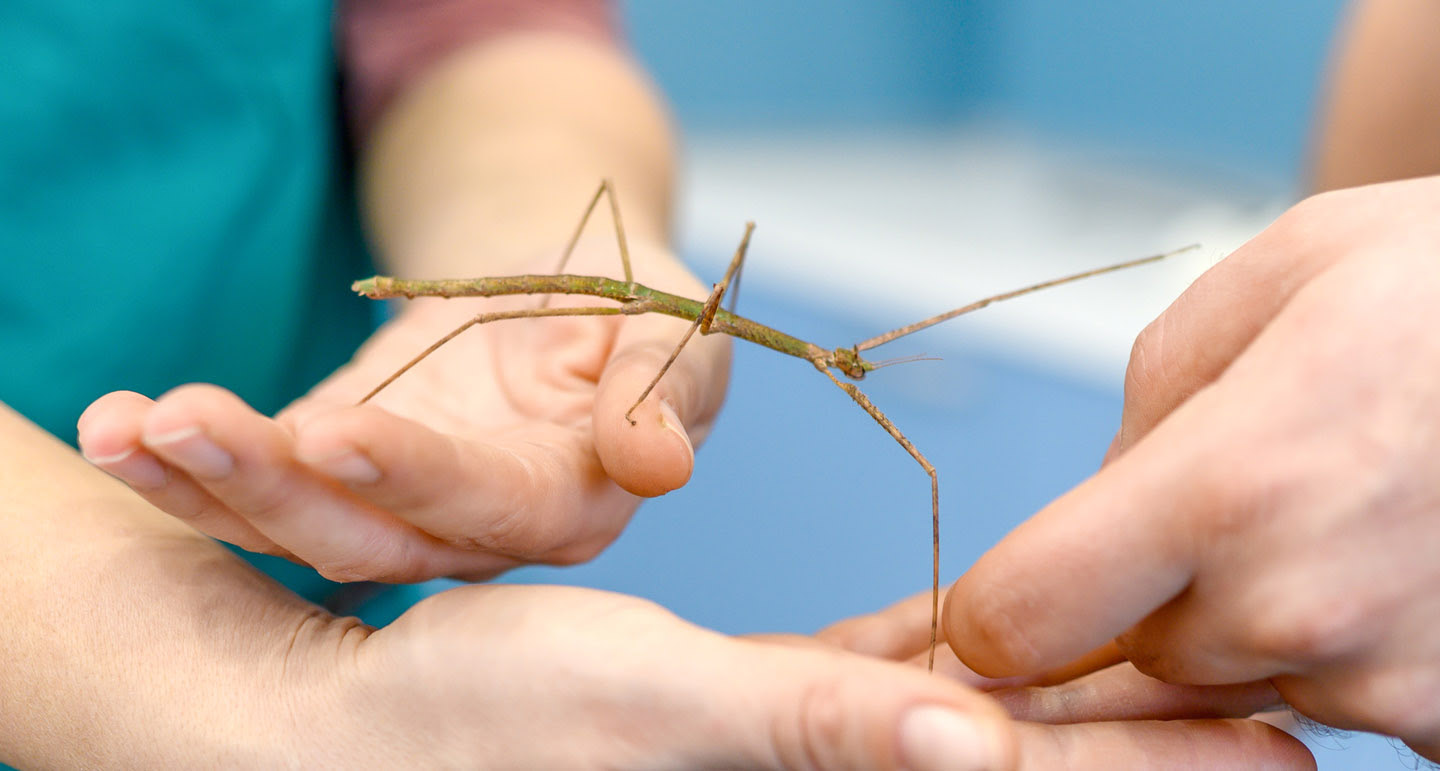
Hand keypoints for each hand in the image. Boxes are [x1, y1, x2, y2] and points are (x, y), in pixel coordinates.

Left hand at [76, 241, 728, 580]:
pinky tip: (121, 426)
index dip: (410, 475)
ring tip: (122, 428)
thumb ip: (661, 393)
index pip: (484, 504)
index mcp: (566, 500)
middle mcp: (474, 531)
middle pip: (365, 537)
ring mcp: (397, 506)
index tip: (329, 434)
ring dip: (204, 485)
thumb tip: (653, 463)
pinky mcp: (337, 467)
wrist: (569, 290)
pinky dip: (190, 461)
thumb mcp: (672, 329)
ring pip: (295, 525)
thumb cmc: (633, 308)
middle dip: (269, 488)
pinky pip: (261, 480)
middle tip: (178, 424)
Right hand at [283, 583, 1312, 769]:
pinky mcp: (751, 709)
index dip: (1140, 766)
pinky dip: (946, 659)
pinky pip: (875, 682)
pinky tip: (1004, 640)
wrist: (369, 721)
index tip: (1270, 754)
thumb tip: (981, 753)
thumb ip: (819, 728)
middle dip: (1135, 738)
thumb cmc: (488, 725)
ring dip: (1061, 693)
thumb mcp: (657, 711)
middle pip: (1010, 760)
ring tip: (1176, 673)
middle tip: (1278, 729)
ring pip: (959, 719)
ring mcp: (791, 749)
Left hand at [941, 176, 1439, 757]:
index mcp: (1231, 489)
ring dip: (1249, 612)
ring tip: (1340, 502)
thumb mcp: (1266, 286)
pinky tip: (1397, 551)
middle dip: (1139, 592)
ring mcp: (1391, 680)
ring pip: (1230, 678)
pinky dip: (1340, 642)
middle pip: (1124, 653)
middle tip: (1225, 498)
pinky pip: (1333, 698)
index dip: (990, 612)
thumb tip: (1096, 511)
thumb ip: (1143, 413)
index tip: (1003, 592)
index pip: (1016, 619)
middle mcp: (1304, 611)